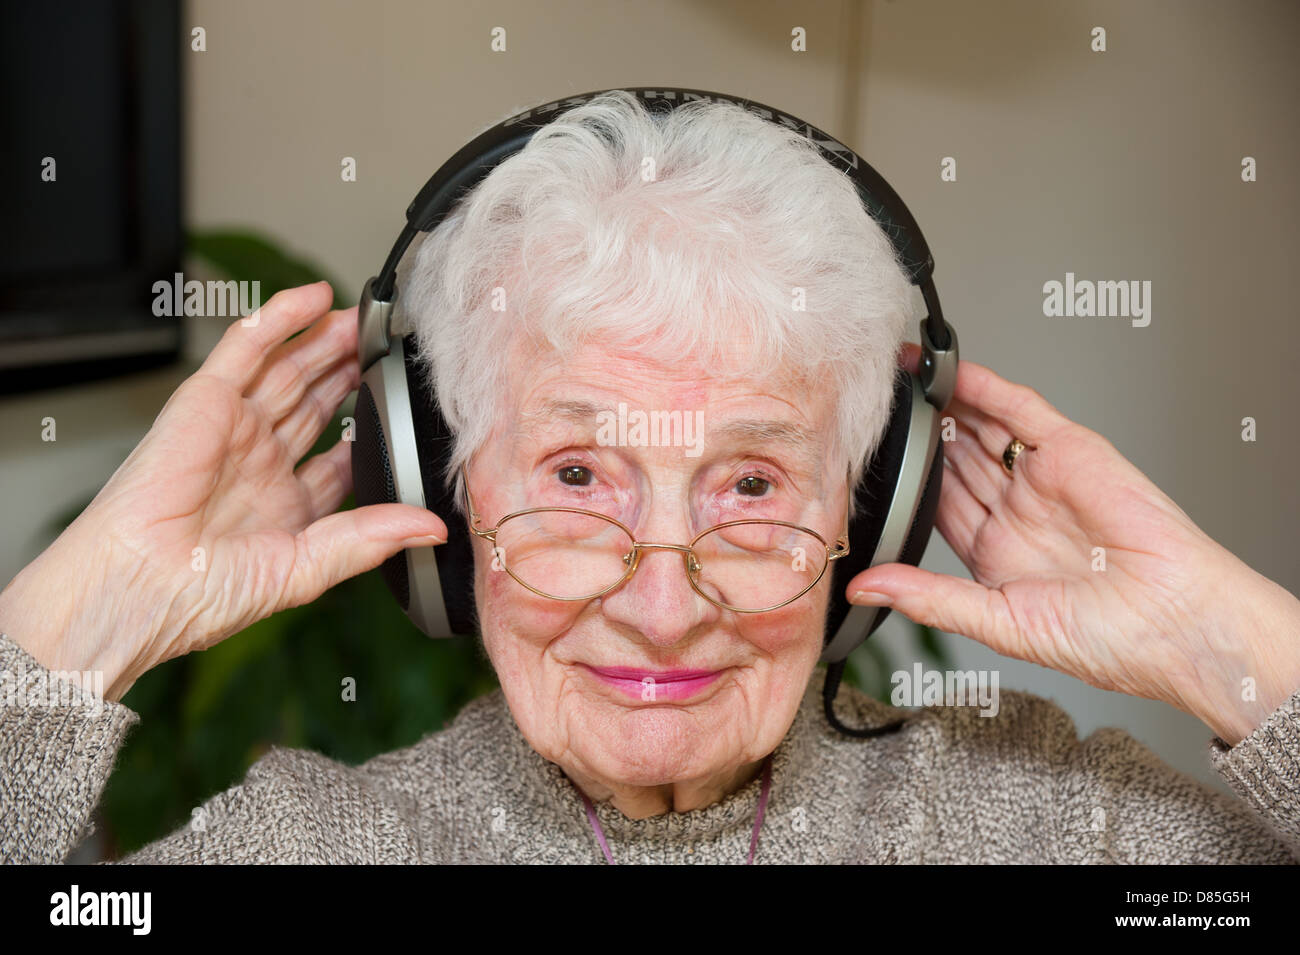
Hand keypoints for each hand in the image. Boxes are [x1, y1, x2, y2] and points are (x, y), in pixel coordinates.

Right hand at [0, 282, 446, 701]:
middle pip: (317, 405)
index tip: (408, 415)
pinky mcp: (206, 399)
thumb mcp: (308, 569)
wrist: (139, 587)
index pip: (339, 460)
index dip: (372, 433)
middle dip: (352, 375)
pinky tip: (317, 297)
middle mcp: (260, 463)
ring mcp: (235, 428)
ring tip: (366, 320)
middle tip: (391, 349)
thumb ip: (371, 539)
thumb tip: (432, 529)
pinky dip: (280, 318)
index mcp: (286, 507)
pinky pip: (247, 346)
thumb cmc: (200, 596)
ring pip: (289, 370)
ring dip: (327, 342)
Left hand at [846, 344, 1299, 744]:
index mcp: (995, 552)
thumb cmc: (1109, 639)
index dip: (901, 479)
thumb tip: (864, 589)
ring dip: (941, 403)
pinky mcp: (1072, 450)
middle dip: (915, 433)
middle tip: (872, 403)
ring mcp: (1042, 477)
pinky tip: (948, 372)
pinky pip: (1020, 410)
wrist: (1175, 625)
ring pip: (980, 428)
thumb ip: (929, 598)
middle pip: (953, 459)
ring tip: (898, 377)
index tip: (862, 457)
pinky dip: (984, 387)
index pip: (936, 503)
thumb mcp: (998, 624)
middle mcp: (1016, 510)